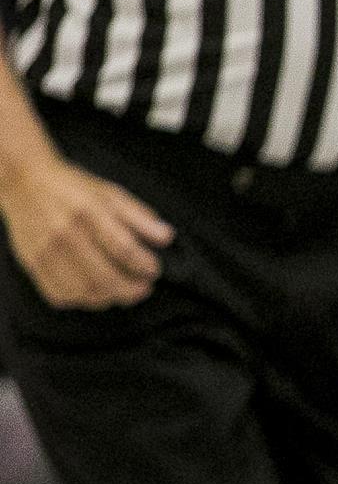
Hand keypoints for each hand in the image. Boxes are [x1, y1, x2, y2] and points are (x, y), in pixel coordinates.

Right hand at [0, 154, 169, 308]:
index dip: (144, 265)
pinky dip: (80, 300)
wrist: (26, 183)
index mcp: (90, 213)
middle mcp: (66, 234)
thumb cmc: (73, 188)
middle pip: (103, 277)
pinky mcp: (33, 263)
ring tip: (122, 293)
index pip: (123, 249)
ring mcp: (46, 252)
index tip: (154, 270)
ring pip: (81, 291)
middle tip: (144, 289)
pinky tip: (94, 294)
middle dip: (130, 290)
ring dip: (108, 298)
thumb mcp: (111, 193)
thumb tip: (165, 237)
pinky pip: (58, 294)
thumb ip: (140, 216)